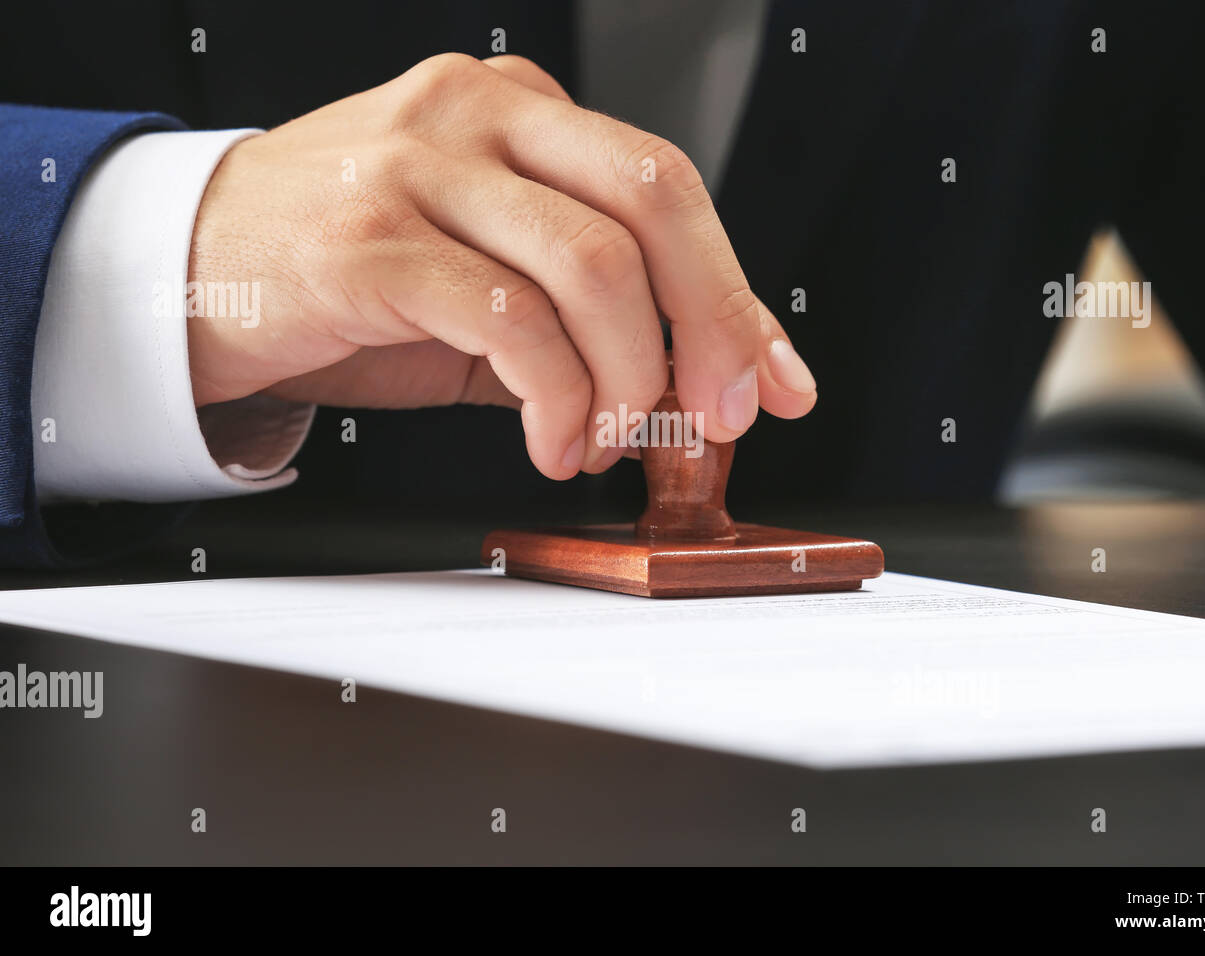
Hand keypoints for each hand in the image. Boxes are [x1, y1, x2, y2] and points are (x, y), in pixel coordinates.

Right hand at [187, 54, 817, 478]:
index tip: (773, 377)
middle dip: (710, 321)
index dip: (734, 290)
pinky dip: (555, 398)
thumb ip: (585, 322)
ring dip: (626, 377)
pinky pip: (508, 320)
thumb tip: (693, 389)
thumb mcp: (484, 281)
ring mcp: (420, 168)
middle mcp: (475, 117)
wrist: (194, 269)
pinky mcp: (370, 242)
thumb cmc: (350, 275)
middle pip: (649, 199)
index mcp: (517, 112)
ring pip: (590, 265)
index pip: (663, 184)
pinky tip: (552, 439)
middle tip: (721, 411)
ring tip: (606, 438)